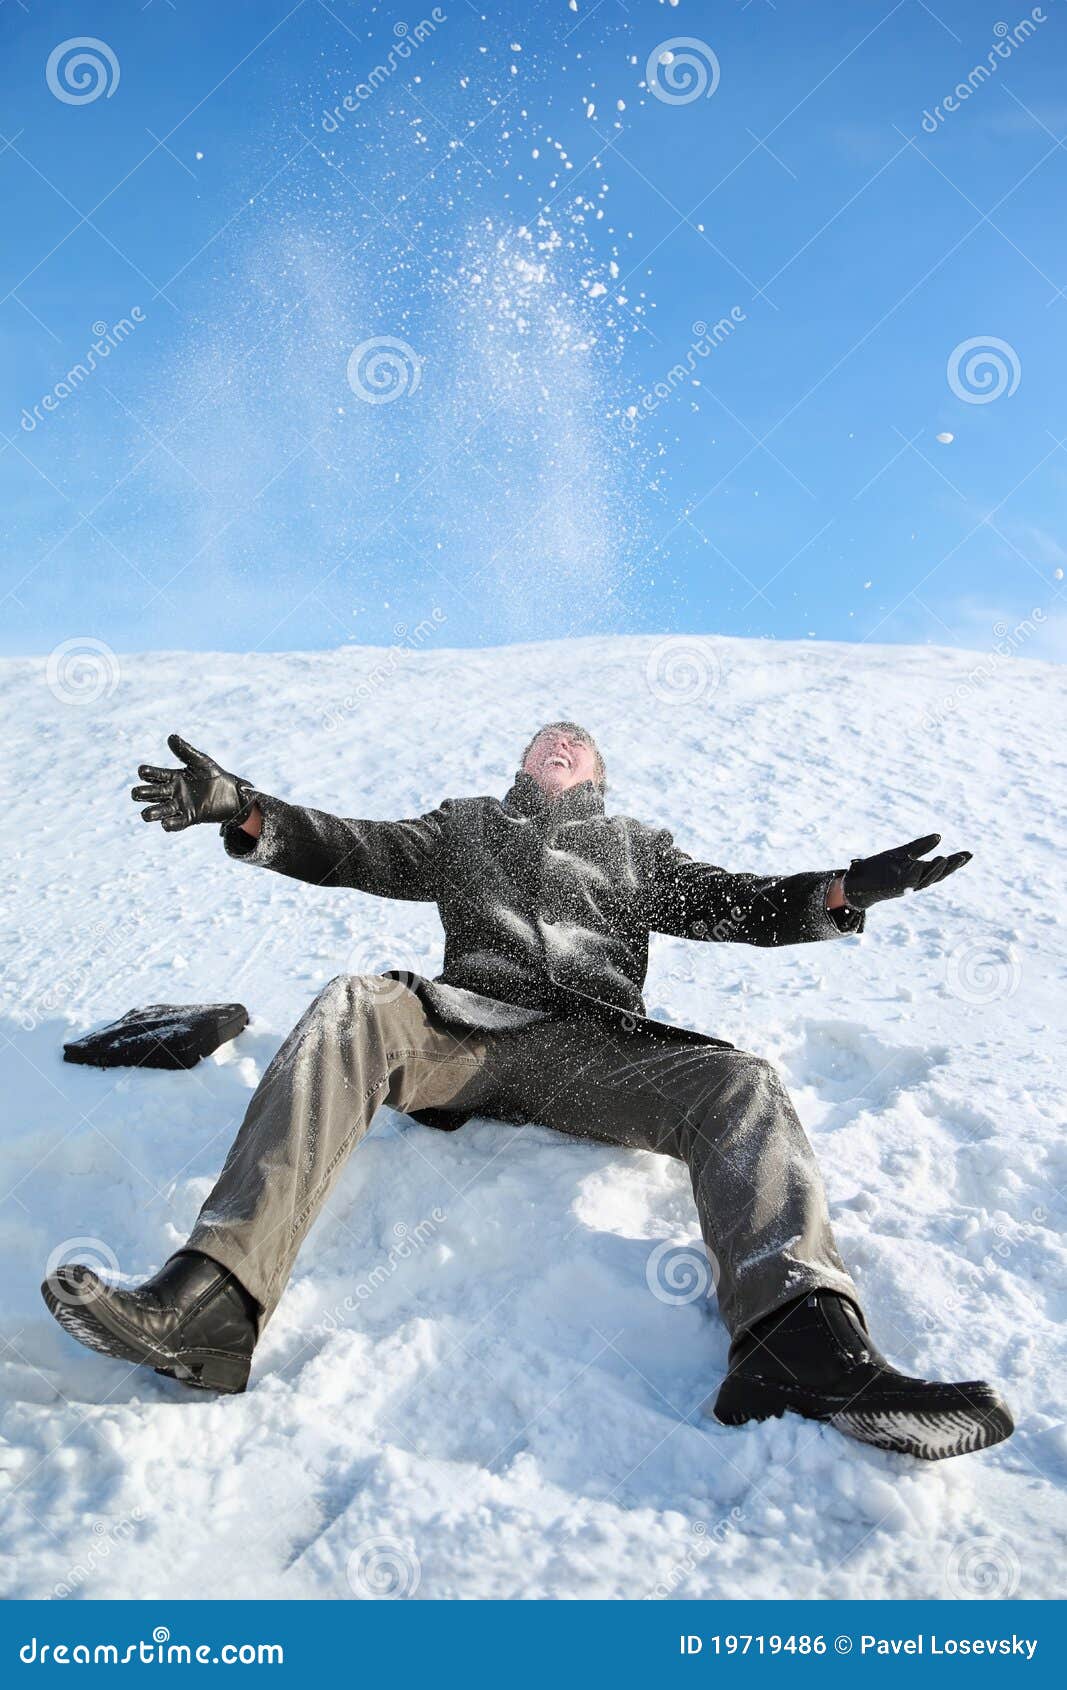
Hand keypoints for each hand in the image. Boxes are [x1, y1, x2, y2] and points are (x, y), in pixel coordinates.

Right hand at [131, 734, 251, 832]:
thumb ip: (185, 751)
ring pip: (160, 810)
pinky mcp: (191, 817)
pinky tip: (165, 824)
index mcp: (173, 777)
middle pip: (151, 794)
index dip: (146, 774)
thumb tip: (171, 737)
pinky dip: (170, 824)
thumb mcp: (201, 761)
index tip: (143, 772)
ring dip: (151, 813)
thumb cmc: (215, 775)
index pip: (154, 775)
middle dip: (142, 794)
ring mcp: (181, 805)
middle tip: (137, 794)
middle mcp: (173, 792)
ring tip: (145, 814)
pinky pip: (177, 822)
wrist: (233, 793)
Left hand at [843, 834, 971, 910]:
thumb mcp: (902, 853)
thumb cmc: (881, 867)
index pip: (942, 867)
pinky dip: (915, 878)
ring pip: (925, 880)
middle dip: (951, 867)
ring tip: (945, 859)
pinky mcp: (894, 888)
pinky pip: (908, 884)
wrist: (860, 881)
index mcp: (919, 870)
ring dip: (935, 870)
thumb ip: (920, 846)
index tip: (969, 853)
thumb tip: (939, 836)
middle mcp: (916, 879)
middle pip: (938, 874)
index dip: (956, 861)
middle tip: (964, 857)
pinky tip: (921, 868)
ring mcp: (906, 884)